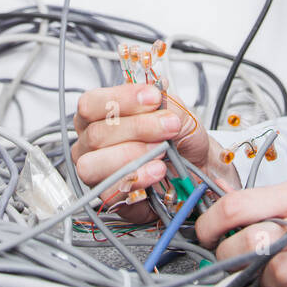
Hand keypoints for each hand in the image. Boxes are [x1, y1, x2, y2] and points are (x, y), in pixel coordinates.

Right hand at [72, 81, 240, 222]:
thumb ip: (163, 100)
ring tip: (163, 150)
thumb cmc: (178, 137)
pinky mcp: (108, 196)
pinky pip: (110, 189)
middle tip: (169, 126)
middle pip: (97, 134)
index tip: (153, 98)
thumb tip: (153, 90)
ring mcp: (95, 171)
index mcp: (98, 115)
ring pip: (95, 164)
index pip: (91, 103)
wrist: (196, 167)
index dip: (121, 99)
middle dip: (138, 128)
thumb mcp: (176, 110)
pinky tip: (157, 170)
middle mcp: (91, 142)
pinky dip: (138, 178)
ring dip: (134, 155)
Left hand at [196, 175, 286, 286]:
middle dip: (232, 260)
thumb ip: (283, 201)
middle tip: (238, 265)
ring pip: (273, 275)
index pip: (238, 205)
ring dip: (267, 283)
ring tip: (280, 279)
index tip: (205, 237)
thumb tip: (230, 216)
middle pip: (249, 244)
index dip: (210, 224)